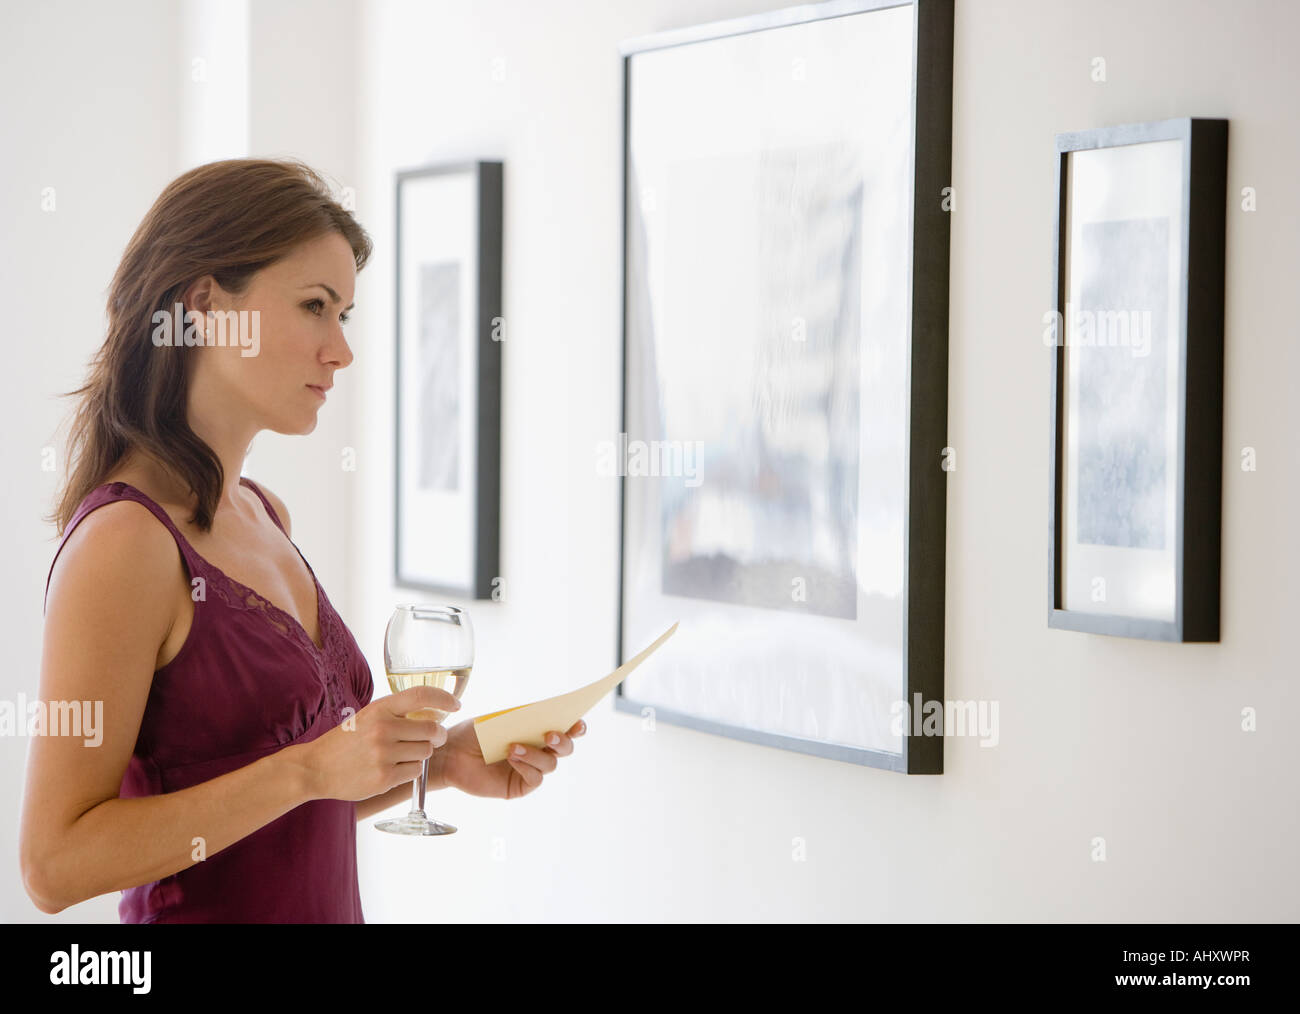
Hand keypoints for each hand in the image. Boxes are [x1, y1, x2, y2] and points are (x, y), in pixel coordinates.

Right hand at [299, 686, 458, 801]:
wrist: (315, 768)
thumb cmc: (346, 741)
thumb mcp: (368, 717)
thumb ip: (397, 713)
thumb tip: (435, 713)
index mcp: (380, 709)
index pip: (421, 695)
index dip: (444, 698)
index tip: (456, 704)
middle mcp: (383, 729)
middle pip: (432, 730)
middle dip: (438, 735)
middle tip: (433, 738)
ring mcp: (383, 755)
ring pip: (426, 752)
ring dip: (422, 753)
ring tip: (403, 754)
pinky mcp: (384, 778)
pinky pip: (415, 771)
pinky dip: (410, 770)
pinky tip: (394, 768)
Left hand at [435, 718, 586, 799]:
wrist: (451, 752)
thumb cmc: (475, 733)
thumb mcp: (500, 720)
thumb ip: (524, 720)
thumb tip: (548, 718)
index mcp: (537, 730)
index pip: (564, 727)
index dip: (576, 726)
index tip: (578, 722)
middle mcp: (538, 749)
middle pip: (565, 748)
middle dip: (563, 741)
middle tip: (551, 734)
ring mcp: (530, 768)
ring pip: (550, 764)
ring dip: (535, 754)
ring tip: (513, 747)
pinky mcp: (520, 785)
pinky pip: (535, 778)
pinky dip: (526, 767)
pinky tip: (511, 759)